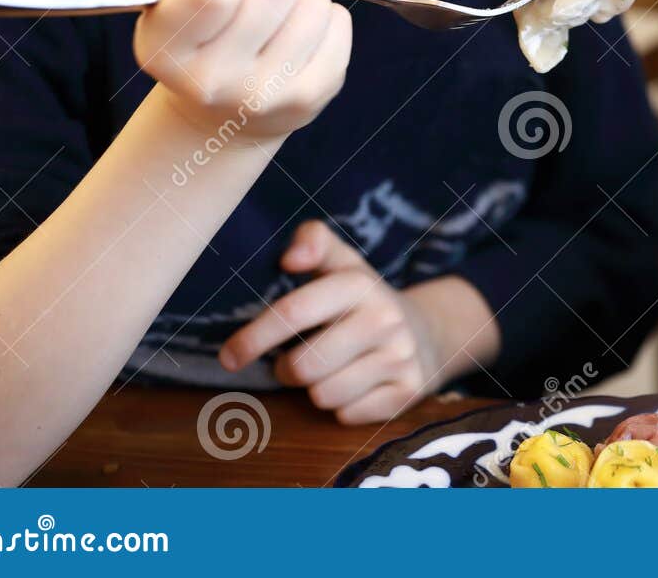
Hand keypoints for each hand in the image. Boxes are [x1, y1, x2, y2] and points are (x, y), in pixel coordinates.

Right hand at [126, 0, 351, 141]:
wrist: (225, 117)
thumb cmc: (195, 40)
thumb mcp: (158, 5)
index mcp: (166, 52)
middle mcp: (213, 82)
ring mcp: (266, 94)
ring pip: (312, 2)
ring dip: (298, 0)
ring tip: (274, 22)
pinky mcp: (311, 96)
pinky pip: (338, 22)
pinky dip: (324, 21)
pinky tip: (296, 41)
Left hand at [218, 221, 437, 423]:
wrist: (428, 332)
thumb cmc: (363, 301)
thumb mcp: (343, 263)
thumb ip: (314, 241)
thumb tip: (289, 258)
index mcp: (360, 283)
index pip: (295, 311)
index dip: (255, 336)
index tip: (229, 356)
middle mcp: (385, 319)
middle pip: (304, 365)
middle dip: (286, 370)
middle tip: (292, 362)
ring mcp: (400, 357)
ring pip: (324, 395)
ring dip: (315, 389)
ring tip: (327, 372)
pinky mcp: (409, 392)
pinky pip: (349, 415)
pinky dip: (342, 407)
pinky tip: (355, 387)